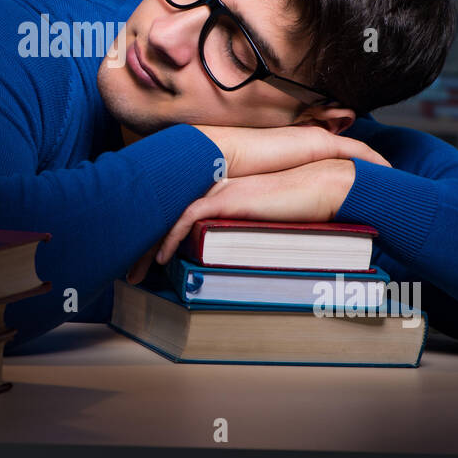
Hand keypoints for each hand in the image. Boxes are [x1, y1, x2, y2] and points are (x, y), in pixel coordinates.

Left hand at [126, 158, 358, 283]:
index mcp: (224, 191)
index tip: (145, 258)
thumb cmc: (304, 207)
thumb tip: (227, 258)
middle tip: (130, 269)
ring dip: (149, 244)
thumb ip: (243, 234)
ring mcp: (220, 190)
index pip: (180, 211)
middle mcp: (216, 187)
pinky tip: (162, 258)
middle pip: (167, 213)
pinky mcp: (227, 198)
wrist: (326, 186)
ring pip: (171, 216)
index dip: (159, 234)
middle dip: (142, 242)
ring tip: (137, 270)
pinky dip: (170, 238)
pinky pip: (187, 218)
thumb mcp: (266, 224)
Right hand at [192, 123, 390, 177]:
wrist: (230, 154)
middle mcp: (309, 139)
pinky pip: (356, 150)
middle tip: (387, 174)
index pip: (330, 153)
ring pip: (356, 149)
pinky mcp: (319, 143)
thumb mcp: (260, 183)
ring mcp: (315, 138)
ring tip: (393, 173)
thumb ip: (273, 190)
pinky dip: (373, 158)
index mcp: (296, 146)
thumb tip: (274, 209)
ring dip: (375, 160)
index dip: (348, 163)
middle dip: (368, 161)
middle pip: (347, 150)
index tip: (362, 174)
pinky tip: (387, 169)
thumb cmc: (237, 171)